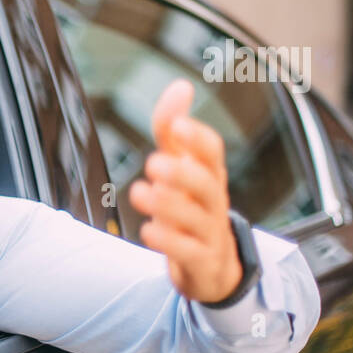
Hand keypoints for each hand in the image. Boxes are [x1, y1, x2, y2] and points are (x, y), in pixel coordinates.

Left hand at [129, 79, 242, 303]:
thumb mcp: (181, 167)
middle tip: (152, 164)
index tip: (179, 126)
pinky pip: (190, 252)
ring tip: (139, 193)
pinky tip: (147, 230)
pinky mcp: (201, 261)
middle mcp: (214, 202)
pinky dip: (168, 241)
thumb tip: (180, 86)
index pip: (213, 152)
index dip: (198, 138)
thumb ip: (172, 129)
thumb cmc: (191, 207)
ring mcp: (210, 233)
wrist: (211, 266)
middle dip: (182, 173)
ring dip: (167, 204)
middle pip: (208, 184)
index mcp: (209, 174)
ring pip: (197, 218)